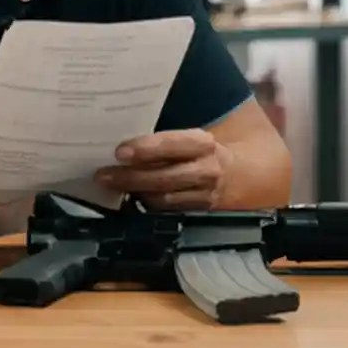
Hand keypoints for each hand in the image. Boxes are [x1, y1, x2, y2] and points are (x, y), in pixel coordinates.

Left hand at [95, 129, 233, 209]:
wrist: (246, 173)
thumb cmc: (206, 149)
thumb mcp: (194, 137)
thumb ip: (167, 139)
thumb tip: (125, 140)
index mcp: (202, 143)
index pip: (172, 145)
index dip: (146, 148)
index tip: (120, 151)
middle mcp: (206, 169)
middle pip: (164, 176)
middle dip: (130, 177)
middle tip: (102, 175)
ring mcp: (204, 194)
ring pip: (165, 198)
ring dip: (135, 193)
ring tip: (109, 187)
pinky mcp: (200, 211)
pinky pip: (169, 210)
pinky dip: (147, 204)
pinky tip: (128, 198)